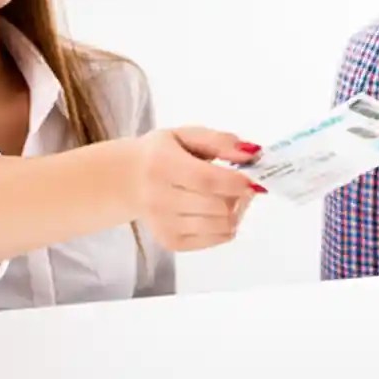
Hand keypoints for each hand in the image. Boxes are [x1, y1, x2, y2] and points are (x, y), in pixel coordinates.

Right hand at [126, 127, 264, 251]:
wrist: (125, 181)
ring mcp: (164, 225)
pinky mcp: (170, 242)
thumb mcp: (185, 135)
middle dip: (240, 196)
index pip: (207, 180)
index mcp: (162, 165)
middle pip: (217, 206)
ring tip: (230, 198)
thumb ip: (220, 141)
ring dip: (236, 212)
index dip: (237, 182)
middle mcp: (159, 198)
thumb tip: (253, 153)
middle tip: (242, 186)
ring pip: (220, 226)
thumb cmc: (160, 154)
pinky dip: (225, 227)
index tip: (253, 178)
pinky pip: (215, 240)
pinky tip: (217, 212)